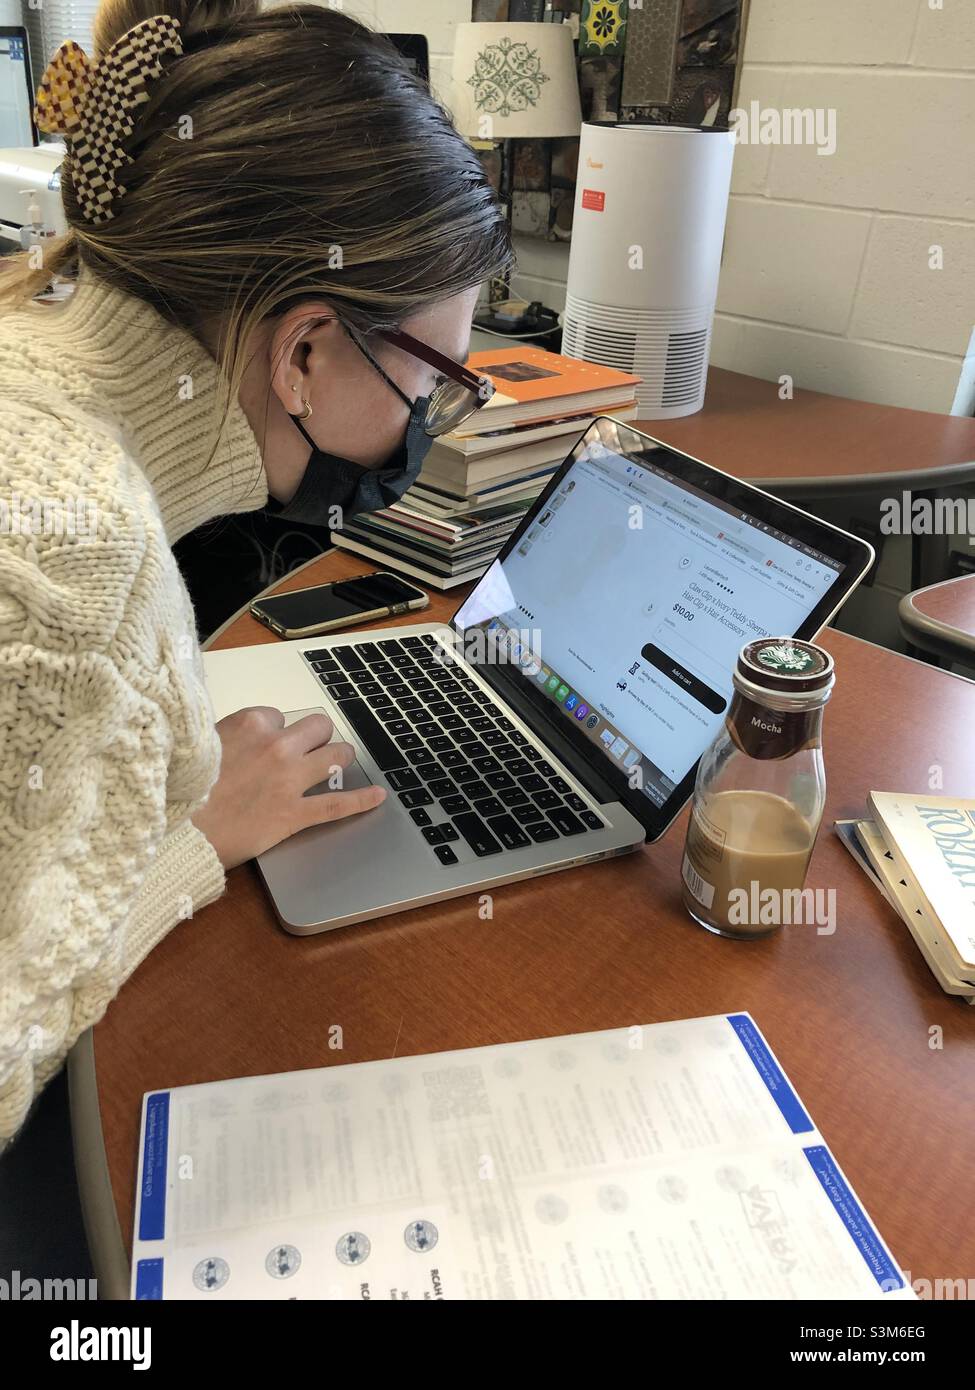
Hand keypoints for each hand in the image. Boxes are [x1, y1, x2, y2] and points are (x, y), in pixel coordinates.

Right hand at [192, 706, 385, 869]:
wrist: (176, 832)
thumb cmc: (179, 792)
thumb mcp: (198, 748)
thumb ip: (225, 739)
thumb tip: (237, 741)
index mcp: (248, 725)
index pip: (278, 715)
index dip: (276, 730)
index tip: (267, 743)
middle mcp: (276, 746)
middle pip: (318, 727)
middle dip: (316, 737)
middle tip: (309, 749)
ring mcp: (289, 779)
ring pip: (336, 755)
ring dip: (338, 758)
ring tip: (337, 764)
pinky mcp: (294, 813)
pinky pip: (338, 803)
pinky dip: (362, 800)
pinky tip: (378, 796)